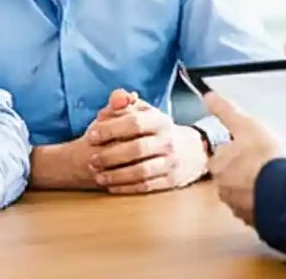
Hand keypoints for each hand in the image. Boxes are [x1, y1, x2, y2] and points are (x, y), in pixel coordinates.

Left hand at [85, 89, 207, 193]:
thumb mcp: (145, 113)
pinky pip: (147, 186)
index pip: (135, 123)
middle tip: (91, 159)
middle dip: (111, 155)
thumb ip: (126, 103)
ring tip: (97, 175)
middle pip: (137, 149)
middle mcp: (168, 141)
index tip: (91, 135)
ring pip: (142, 172)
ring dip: (117, 175)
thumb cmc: (158, 130)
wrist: (193, 151)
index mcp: (161, 121)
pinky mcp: (171, 181)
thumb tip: (115, 97)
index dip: (111, 129)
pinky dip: (127, 188)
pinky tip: (111, 187)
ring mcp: (171, 163)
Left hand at [202, 93, 285, 225]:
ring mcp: (239, 207)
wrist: (284, 192)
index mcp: (218, 165)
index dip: (234, 151)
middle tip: (263, 162)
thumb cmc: (263, 155)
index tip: (247, 150)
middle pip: (230, 176)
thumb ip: (225, 111)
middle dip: (243, 171)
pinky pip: (257, 208)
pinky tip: (278, 194)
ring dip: (254, 187)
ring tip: (274, 178)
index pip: (220, 156)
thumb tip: (207, 96)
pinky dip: (265, 202)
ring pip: (243, 194)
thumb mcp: (245, 125)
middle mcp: (223, 188)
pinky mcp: (255, 220)